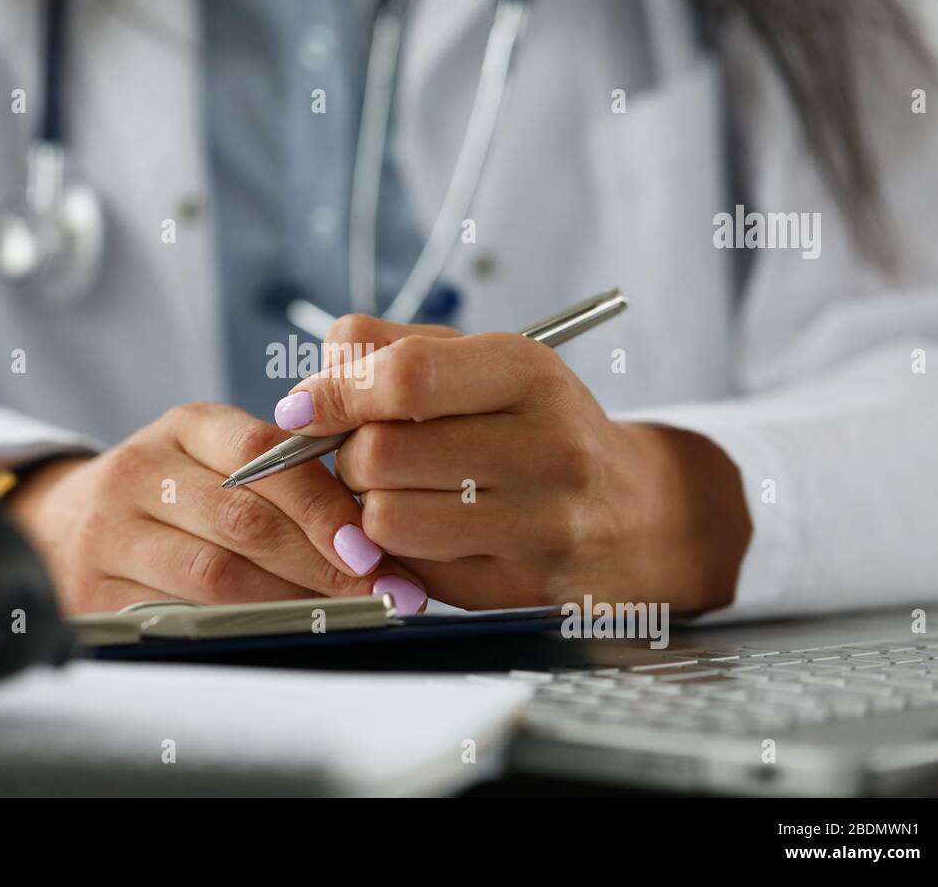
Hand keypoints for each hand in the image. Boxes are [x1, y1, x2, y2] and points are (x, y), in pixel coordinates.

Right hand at [3, 403, 426, 614]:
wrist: (61, 524)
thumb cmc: (170, 490)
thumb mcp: (216, 455)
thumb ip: (282, 475)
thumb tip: (373, 529)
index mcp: (187, 426)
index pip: (262, 455)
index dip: (322, 505)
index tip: (371, 547)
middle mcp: (142, 472)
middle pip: (243, 520)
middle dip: (321, 562)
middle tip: (376, 591)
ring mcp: (112, 534)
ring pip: (214, 574)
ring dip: (289, 601)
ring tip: (340, 614)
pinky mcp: (97, 592)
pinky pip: (180, 615)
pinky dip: (239, 626)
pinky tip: (279, 631)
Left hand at [272, 316, 750, 612]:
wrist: (638, 514)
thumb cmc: (541, 426)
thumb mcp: (486, 362)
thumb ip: (393, 349)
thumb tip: (313, 381)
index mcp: (529, 373)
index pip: (405, 377)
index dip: (333, 393)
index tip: (300, 408)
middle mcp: (544, 448)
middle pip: (380, 454)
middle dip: (347, 455)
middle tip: (364, 454)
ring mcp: (539, 525)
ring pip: (386, 520)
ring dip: (367, 509)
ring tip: (396, 492)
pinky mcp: (520, 588)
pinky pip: (412, 571)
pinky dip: (398, 552)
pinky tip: (427, 531)